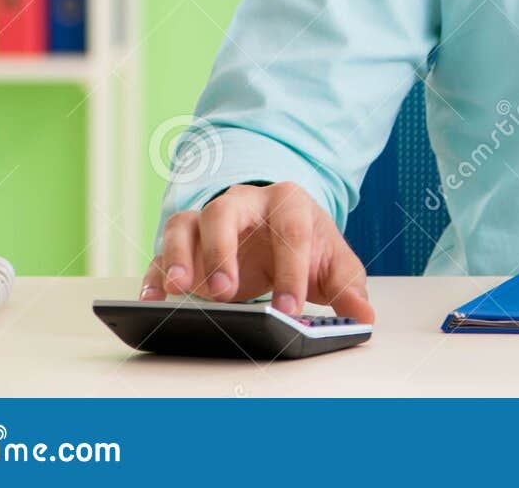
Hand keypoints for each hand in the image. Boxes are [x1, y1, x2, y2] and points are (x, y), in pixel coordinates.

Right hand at [140, 180, 374, 322]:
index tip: (289, 309)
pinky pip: (160, 251)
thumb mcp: (332, 262)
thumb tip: (364, 316)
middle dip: (222, 249)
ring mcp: (209, 220)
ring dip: (180, 256)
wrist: (281, 228)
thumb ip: (349, 286)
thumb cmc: (306, 245)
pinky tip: (154, 300)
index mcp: (288, 202)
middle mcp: (244, 202)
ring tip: (179, 289)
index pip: (291, 229)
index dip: (291, 269)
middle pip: (226, 211)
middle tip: (225, 292)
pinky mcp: (185, 243)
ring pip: (185, 224)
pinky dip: (154, 273)